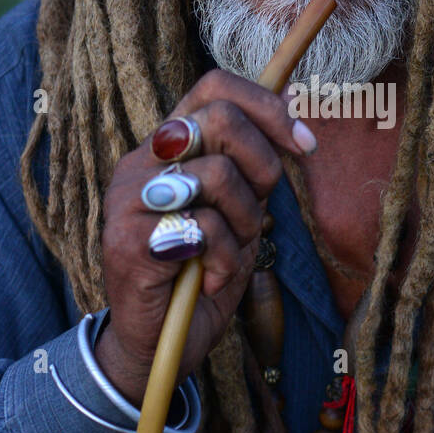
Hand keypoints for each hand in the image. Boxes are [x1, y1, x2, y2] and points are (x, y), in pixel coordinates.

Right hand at [95, 68, 316, 404]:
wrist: (159, 346)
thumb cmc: (201, 275)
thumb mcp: (237, 213)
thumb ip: (251, 169)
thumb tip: (294, 116)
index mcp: (166, 148)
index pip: (214, 87)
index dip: (267, 106)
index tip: (304, 144)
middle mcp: (141, 164)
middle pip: (220, 119)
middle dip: (262, 165)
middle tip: (260, 208)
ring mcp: (129, 200)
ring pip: (216, 175)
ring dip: (245, 222)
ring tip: (230, 253)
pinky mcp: (129, 241)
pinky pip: (204, 229)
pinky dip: (226, 260)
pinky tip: (209, 279)